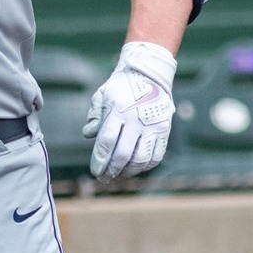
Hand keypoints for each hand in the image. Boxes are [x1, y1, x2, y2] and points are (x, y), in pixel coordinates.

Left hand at [83, 41, 177, 179]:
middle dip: (111, 170)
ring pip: (140, 159)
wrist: (150, 74)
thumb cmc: (122, 87)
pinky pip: (156, 155)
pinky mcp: (164, 130)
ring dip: (128, 171)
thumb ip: (94, 116)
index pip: (107, 141)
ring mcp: (152, 126)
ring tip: (119, 175)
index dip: (100, 160)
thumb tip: (88, 135)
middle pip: (122, 154)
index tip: (95, 171)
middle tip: (104, 178)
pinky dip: (146, 166)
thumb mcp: (102, 95)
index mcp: (118, 110)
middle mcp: (136, 120)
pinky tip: (136, 167)